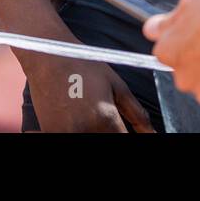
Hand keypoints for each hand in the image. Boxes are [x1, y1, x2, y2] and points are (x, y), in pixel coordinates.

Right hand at [23, 57, 154, 132]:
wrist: (48, 57)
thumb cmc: (83, 66)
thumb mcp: (116, 85)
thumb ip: (137, 113)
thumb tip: (152, 134)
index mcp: (105, 118)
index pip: (125, 141)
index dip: (132, 138)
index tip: (128, 131)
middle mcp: (84, 131)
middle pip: (107, 143)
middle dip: (114, 134)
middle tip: (110, 122)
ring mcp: (65, 134)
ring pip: (90, 141)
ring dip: (97, 133)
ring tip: (92, 115)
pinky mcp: (51, 133)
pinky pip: (72, 139)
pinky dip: (80, 131)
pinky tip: (79, 119)